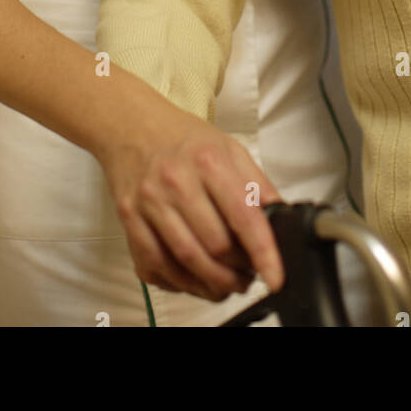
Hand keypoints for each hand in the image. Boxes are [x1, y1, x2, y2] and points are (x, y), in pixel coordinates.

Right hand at [99, 87, 285, 303]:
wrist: (132, 126)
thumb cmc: (184, 139)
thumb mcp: (229, 148)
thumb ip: (257, 184)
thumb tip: (281, 219)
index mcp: (209, 161)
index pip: (243, 216)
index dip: (263, 253)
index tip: (275, 277)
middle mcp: (177, 182)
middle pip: (215, 245)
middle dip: (238, 270)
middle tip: (248, 274)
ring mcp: (150, 202)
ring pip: (186, 260)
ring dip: (212, 283)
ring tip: (227, 284)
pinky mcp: (129, 219)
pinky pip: (154, 264)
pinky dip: (178, 282)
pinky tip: (193, 279)